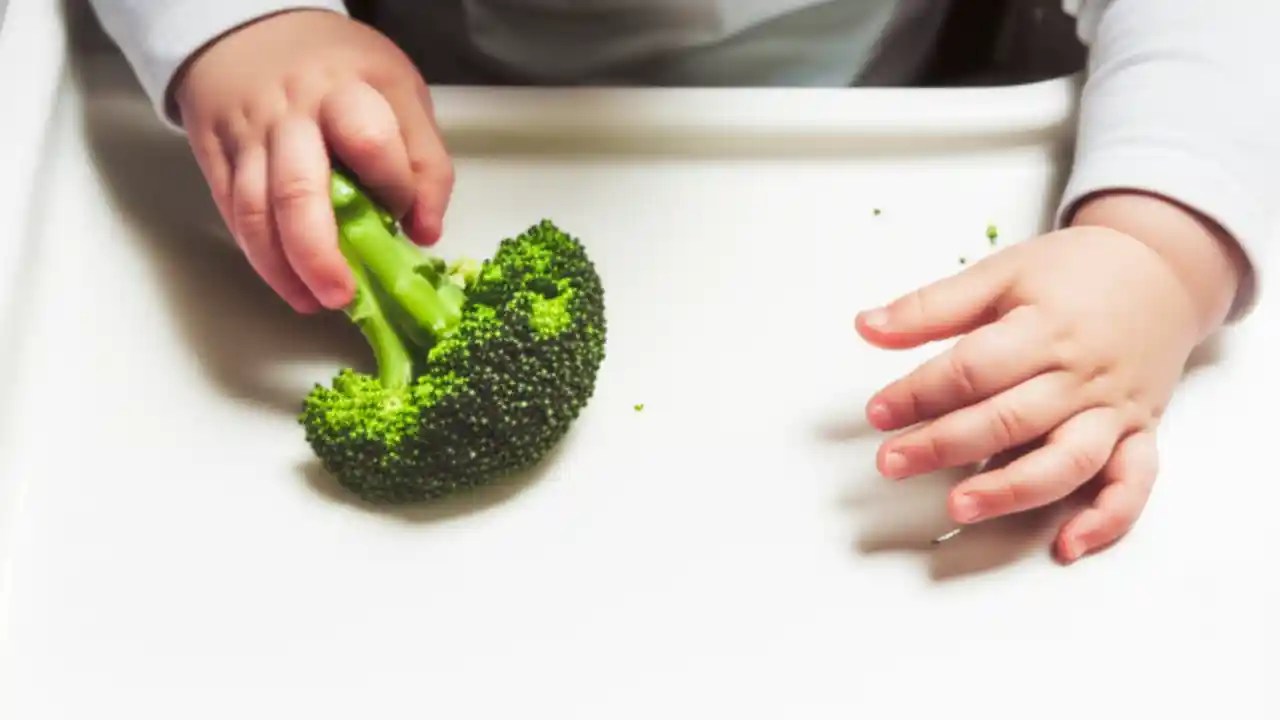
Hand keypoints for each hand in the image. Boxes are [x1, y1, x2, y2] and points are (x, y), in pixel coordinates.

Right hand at [171, 9, 454, 312]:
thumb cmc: (337, 66)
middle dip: (320, 253)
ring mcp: (249, 137)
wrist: (249, 31)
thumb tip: (426, 230)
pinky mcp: (218, 157)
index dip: (396, 188)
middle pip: (299, 190)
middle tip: (344, 295)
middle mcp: (292, 114)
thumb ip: (422, 158)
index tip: (406, 213)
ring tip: (315, 301)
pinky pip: (234, 213)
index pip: (372, 144)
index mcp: (347, 88)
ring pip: (256, 211)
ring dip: (284, 267)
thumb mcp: (398, 90)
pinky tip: (288, 282)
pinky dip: (260, 255)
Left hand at [855, 192, 1245, 562]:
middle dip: (945, 445)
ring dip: (1012, 491)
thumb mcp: (1001, 273)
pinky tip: (1065, 545)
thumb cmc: (1075, 272)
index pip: (974, 369)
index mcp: (1045, 328)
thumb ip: (932, 306)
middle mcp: (1082, 375)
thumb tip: (866, 327)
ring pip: (1066, 461)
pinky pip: (1133, 484)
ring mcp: (1113, 410)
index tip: (878, 412)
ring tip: (958, 506)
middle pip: (1010, 419)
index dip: (920, 393)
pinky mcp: (1140, 434)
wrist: (1162, 269)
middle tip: (891, 462)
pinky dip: (1105, 519)